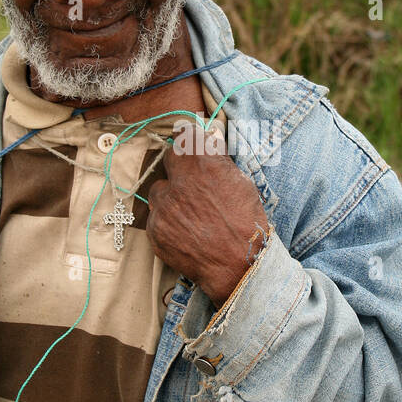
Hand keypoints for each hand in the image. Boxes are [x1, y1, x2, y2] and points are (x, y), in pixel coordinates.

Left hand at [147, 126, 269, 307]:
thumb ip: (219, 159)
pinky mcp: (155, 229)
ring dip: (170, 196)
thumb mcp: (242, 183)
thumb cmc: (246, 224)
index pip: (184, 134)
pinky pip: (156, 217)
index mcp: (202, 164)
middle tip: (192, 182)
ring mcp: (164, 206)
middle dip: (180, 167)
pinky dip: (167, 221)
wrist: (238, 266)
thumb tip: (209, 137)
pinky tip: (186, 232)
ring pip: (159, 190)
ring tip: (190, 213)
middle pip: (170, 158)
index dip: (188, 139)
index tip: (190, 144)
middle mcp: (178, 181)